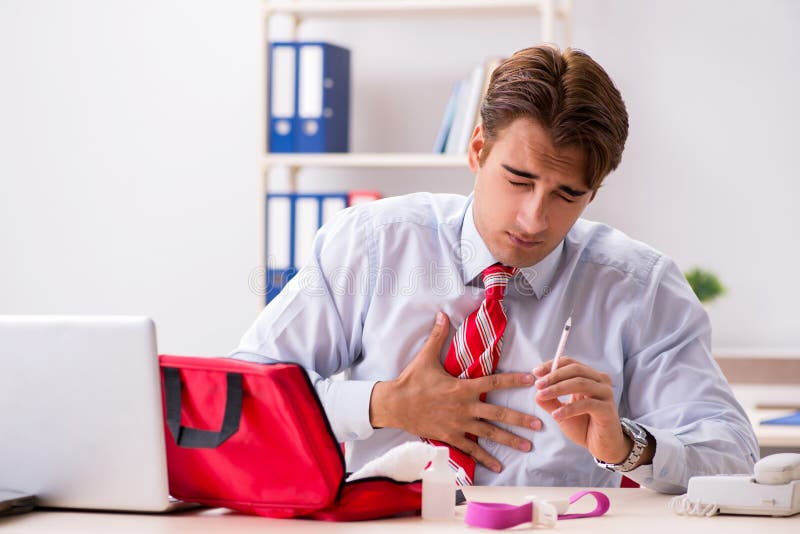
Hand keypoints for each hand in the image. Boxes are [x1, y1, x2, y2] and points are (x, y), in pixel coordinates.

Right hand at [370, 311, 542, 472]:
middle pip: (498, 414)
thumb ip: (437, 336)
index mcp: (462, 387)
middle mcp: (464, 407)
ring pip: (489, 434)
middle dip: (520, 419)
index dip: (514, 381)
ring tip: (528, 446)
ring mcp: (458, 424)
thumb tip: (441, 314)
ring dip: (510, 440)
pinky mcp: (450, 437)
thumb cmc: (411, 381)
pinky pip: (471, 449)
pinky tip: (498, 466)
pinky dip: (485, 459)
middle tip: (539, 424)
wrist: (394, 405)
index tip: (531, 381)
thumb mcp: (425, 357)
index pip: (493, 383)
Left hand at [533, 356, 633, 464]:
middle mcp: (600, 381)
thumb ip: (550, 401)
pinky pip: (586, 404)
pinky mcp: (607, 409)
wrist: (602, 446)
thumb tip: (536, 392)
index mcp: (590, 377)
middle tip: (538, 385)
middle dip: (554, 376)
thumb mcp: (561, 411)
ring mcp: (606, 394)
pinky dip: (569, 409)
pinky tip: (556, 415)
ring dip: (558, 388)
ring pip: (580, 383)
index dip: (553, 365)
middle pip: (575, 370)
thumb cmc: (584, 426)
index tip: (536, 372)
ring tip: (542, 396)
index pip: (570, 363)